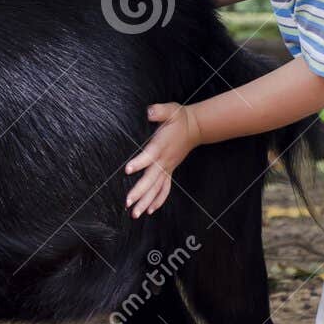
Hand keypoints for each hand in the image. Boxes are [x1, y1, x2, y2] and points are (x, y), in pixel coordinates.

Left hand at [124, 102, 202, 217]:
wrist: (195, 128)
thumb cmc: (179, 118)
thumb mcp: (170, 110)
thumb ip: (159, 111)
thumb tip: (150, 111)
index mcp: (161, 145)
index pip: (150, 155)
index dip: (139, 162)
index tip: (128, 170)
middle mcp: (165, 160)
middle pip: (152, 179)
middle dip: (140, 192)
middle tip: (128, 203)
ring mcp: (168, 167)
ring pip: (157, 188)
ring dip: (146, 202)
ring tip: (135, 214)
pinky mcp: (169, 170)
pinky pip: (164, 189)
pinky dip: (158, 200)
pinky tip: (150, 210)